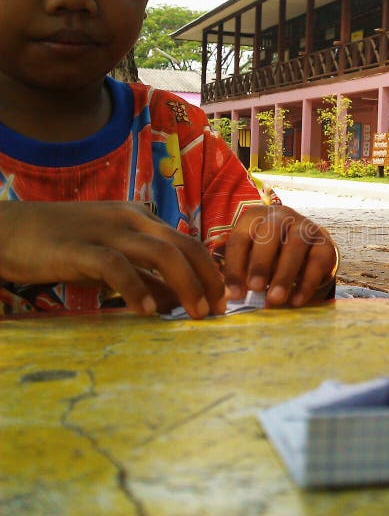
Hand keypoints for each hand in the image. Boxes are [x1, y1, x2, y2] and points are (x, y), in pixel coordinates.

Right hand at [0, 201, 225, 318]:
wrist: (8, 231)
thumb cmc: (63, 247)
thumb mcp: (112, 257)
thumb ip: (144, 275)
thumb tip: (176, 300)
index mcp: (141, 219)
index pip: (190, 243)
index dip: (212, 272)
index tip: (223, 301)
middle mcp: (131, 220)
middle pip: (186, 246)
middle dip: (208, 280)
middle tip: (218, 311)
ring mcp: (106, 231)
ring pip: (161, 253)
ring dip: (185, 285)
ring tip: (195, 314)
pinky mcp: (79, 248)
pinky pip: (116, 267)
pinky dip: (136, 288)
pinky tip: (148, 311)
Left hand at [222, 205, 336, 307]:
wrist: (306, 247)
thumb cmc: (269, 254)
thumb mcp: (250, 256)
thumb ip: (240, 273)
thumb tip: (232, 295)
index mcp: (255, 217)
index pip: (240, 239)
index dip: (235, 267)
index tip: (234, 294)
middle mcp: (281, 216)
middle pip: (270, 234)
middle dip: (260, 263)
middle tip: (254, 288)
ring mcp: (305, 227)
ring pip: (296, 245)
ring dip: (284, 274)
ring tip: (275, 299)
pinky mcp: (324, 243)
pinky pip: (317, 261)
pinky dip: (307, 283)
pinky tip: (296, 301)